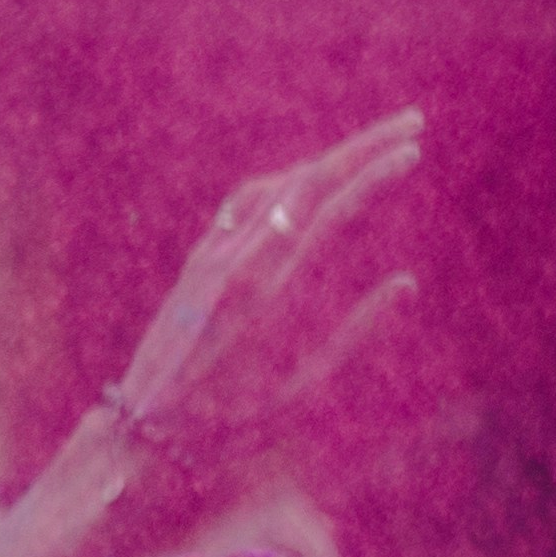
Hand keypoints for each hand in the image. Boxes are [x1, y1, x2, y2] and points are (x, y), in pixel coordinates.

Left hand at [92, 110, 425, 490]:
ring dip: (322, 161)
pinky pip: (242, 205)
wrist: (140, 434)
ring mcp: (208, 258)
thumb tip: (405, 283)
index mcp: (264, 293)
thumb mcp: (302, 394)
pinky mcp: (195, 264)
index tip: (415, 150)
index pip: (329, 209)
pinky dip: (282, 184)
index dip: (374, 174)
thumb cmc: (226, 428)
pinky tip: (306, 184)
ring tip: (369, 150)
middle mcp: (232, 262)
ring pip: (271, 186)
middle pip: (304, 180)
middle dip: (360, 146)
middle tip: (411, 122)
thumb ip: (355, 335)